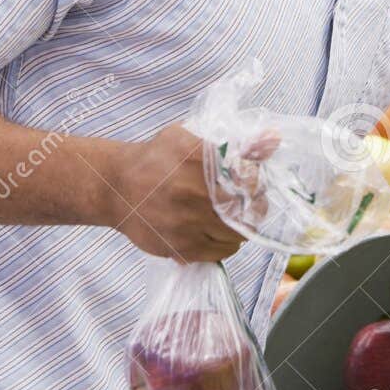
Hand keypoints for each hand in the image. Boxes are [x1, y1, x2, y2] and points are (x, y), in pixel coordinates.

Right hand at [100, 123, 243, 261]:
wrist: (114, 187)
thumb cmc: (154, 159)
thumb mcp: (185, 137)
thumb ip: (230, 140)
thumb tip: (274, 138)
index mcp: (198, 159)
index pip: (248, 175)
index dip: (257, 182)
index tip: (255, 182)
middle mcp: (193, 191)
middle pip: (246, 209)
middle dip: (255, 207)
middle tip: (252, 205)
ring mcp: (186, 222)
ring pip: (237, 234)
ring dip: (241, 228)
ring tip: (235, 220)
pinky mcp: (179, 246)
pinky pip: (219, 252)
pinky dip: (226, 245)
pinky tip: (218, 233)